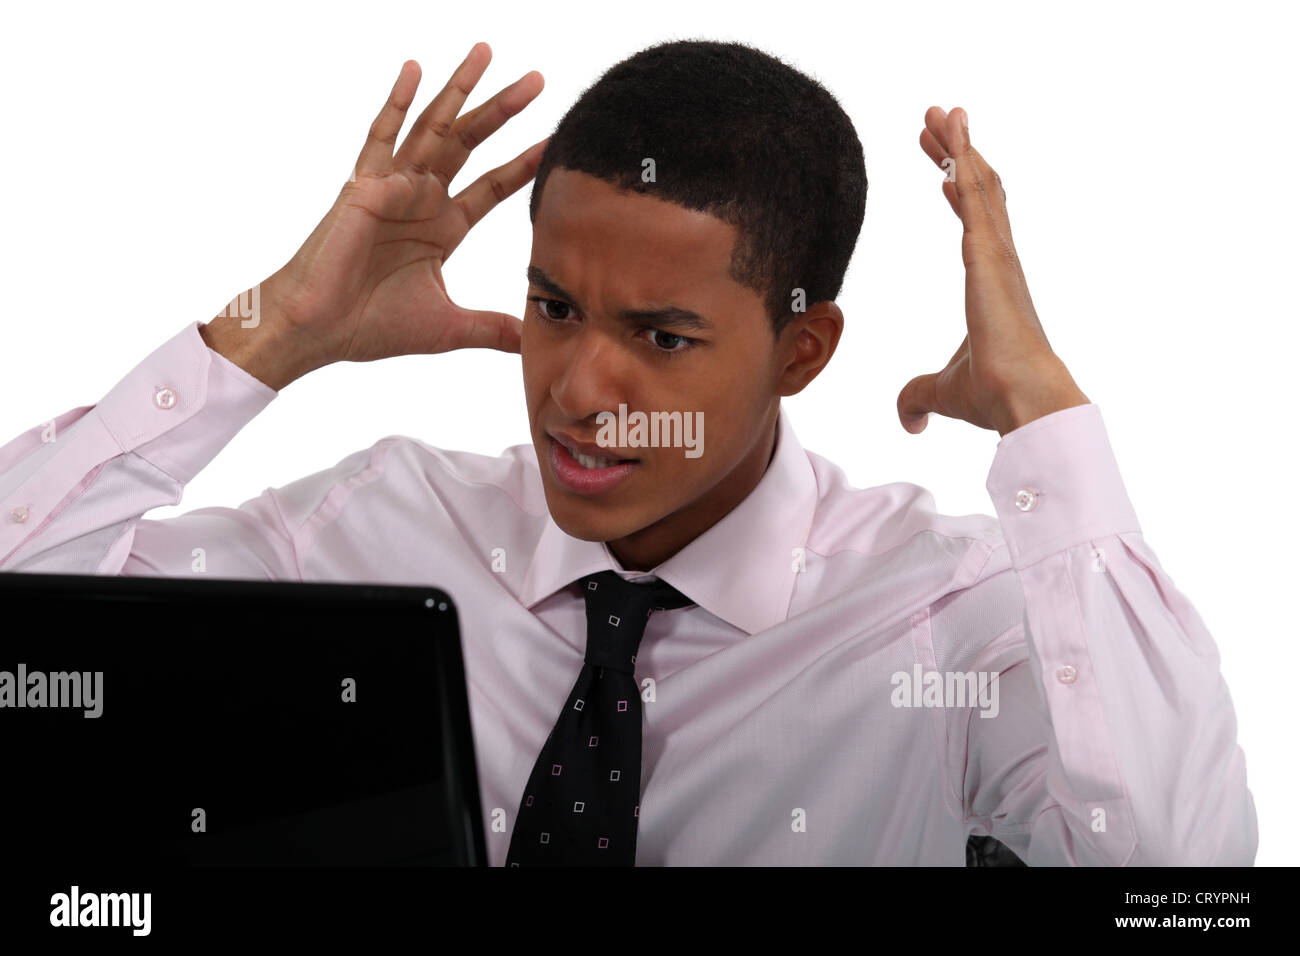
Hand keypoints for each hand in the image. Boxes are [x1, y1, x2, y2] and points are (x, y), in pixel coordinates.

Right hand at [267, 43, 544, 369]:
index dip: (524, 164)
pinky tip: (414, 69)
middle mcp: (421, 200)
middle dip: (503, 111)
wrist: (318, 330)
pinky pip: (382, 137)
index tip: (554, 142)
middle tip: (538, 79)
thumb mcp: (447, 327)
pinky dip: (397, 102)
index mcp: (442, 228)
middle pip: (471, 144)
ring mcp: (393, 187)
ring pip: (434, 128)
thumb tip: (529, 342)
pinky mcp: (364, 186)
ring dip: (460, 91)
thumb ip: (490, 329)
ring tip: (486, 54)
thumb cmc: (371, 327)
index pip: (493, 186)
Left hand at [896, 106, 1088, 437]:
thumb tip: (907, 418)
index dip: (960, 191)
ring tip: (942, 114)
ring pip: (979, 187)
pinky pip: (977, 201)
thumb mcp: (940, 392)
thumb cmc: (993, 397)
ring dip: (960, 148)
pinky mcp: (992, 258)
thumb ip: (918, 397)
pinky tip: (953, 140)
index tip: (943, 168)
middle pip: (978, 193)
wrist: (1022, 402)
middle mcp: (1000, 262)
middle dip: (958, 155)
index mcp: (992, 284)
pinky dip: (965, 166)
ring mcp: (999, 256)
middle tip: (939, 122)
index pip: (975, 224)